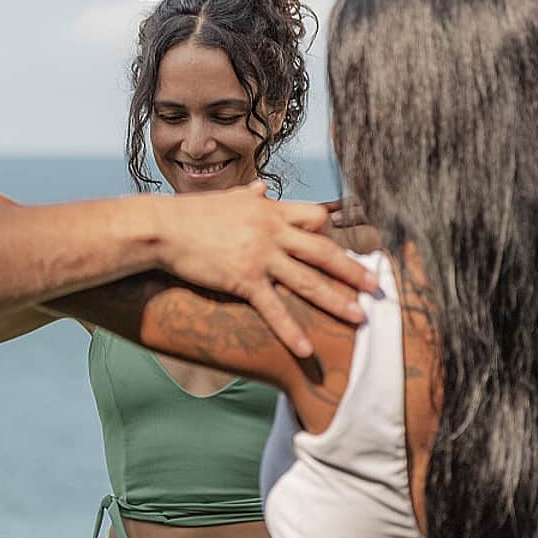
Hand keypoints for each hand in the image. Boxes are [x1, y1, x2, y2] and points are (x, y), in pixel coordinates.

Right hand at [158, 182, 379, 357]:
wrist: (162, 228)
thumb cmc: (191, 213)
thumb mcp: (226, 198)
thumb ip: (249, 195)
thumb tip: (262, 188)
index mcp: (269, 211)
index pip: (314, 219)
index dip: (334, 236)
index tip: (350, 249)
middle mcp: (271, 232)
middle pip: (322, 252)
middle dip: (352, 271)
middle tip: (375, 287)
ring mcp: (259, 256)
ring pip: (307, 281)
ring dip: (336, 300)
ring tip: (358, 317)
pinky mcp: (243, 279)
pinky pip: (274, 309)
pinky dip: (291, 331)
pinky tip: (306, 350)